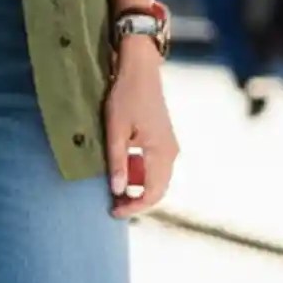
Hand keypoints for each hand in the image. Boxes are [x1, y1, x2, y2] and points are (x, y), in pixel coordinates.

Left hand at [106, 36, 178, 217]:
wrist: (140, 70)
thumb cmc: (125, 97)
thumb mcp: (115, 130)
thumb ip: (117, 162)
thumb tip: (117, 191)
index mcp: (160, 152)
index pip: (152, 193)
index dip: (133, 207)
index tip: (113, 211)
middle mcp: (170, 153)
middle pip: (157, 190)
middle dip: (135, 201)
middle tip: (112, 205)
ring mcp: (169, 147)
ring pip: (156, 180)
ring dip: (137, 188)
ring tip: (113, 188)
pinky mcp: (163, 141)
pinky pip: (154, 167)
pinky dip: (139, 174)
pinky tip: (122, 168)